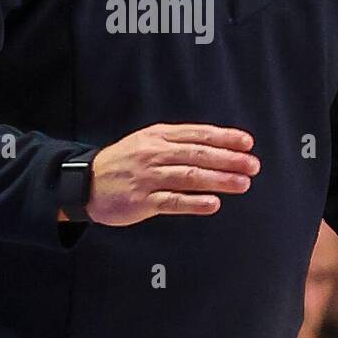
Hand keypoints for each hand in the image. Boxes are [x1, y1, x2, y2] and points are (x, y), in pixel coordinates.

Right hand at [84, 123, 258, 225]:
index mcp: (158, 136)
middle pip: (198, 154)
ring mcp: (147, 177)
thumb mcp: (147, 141)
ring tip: (242, 184)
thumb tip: (216, 144)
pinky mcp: (141, 201)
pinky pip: (172, 201)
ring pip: (189, 176)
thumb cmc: (123, 162)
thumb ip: (178, 141)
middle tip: (252, 165)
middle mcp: (154, 153)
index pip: (198, 134)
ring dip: (219, 180)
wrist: (85, 182)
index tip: (247, 143)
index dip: (225, 137)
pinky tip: (213, 204)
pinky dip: (195, 202)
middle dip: (229, 159)